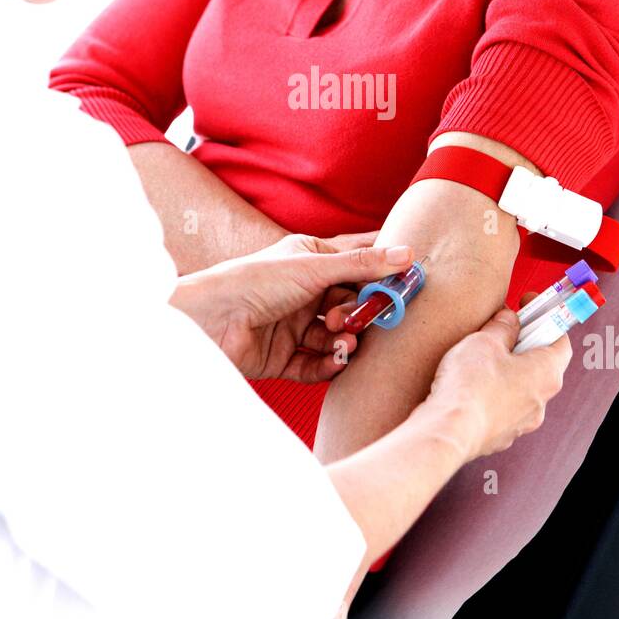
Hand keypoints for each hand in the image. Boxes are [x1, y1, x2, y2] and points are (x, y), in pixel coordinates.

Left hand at [170, 232, 413, 381]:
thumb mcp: (313, 267)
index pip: (356, 260)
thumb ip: (362, 264)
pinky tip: (334, 361)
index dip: (382, 269)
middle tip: (364, 318)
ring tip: (344, 341)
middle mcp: (304, 291)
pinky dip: (328, 365)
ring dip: (345, 340)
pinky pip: (316, 365)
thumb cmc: (255, 280)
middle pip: (350, 303)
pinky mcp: (283, 358)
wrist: (210, 320)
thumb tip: (408, 253)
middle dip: (361, 312)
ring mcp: (294, 325)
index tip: (409, 278)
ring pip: (335, 336)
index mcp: (309, 259)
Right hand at [425, 292, 571, 460]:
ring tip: (481, 359)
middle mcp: (541, 401)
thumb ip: (503, 326)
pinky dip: (494, 394)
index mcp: (546, 373)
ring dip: (509, 371)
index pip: (561, 341)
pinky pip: (504, 408)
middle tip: (503, 330)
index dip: (548, 321)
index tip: (531, 308)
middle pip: (542, 365)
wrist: (449, 431)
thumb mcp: (486, 340)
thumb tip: (510, 320)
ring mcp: (523, 422)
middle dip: (524, 344)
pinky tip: (472, 387)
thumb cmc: (470, 384)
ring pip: (522, 388)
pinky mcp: (502, 435)